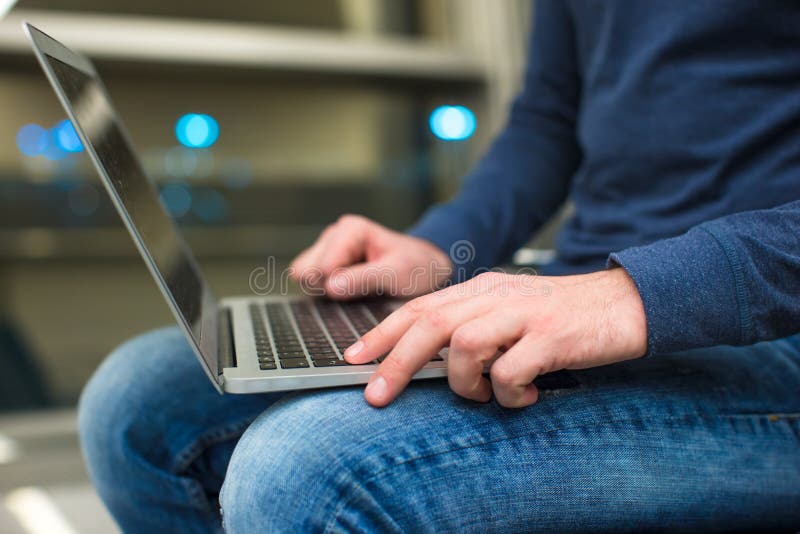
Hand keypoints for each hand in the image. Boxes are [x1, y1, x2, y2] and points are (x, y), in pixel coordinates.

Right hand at [289, 214, 451, 298]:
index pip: (322, 267)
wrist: (426, 270)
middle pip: (307, 271)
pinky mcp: (323, 266)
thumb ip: (364, 279)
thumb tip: (330, 287)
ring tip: (358, 288)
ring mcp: (326, 251)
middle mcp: (334, 236)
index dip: (339, 285)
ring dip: (327, 291)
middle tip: (361, 288)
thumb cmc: (415, 267)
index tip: (364, 287)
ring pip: (304, 278)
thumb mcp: (397, 274)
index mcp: (350, 230)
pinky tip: (351, 290)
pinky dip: (326, 293)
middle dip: (329, 287)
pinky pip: (310, 284)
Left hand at [345, 269, 647, 407]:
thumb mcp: (511, 310)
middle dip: (395, 362)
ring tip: (484, 395)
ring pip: (464, 345)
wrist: (627, 303)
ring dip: (464, 382)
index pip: (420, 307)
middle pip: (430, 324)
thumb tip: (431, 361)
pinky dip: (509, 394)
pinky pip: (511, 372)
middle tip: (375, 395)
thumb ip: (473, 325)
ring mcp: (524, 314)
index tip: (354, 357)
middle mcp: (496, 296)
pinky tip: (526, 396)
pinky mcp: (551, 337)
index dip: (383, 332)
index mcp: (482, 289)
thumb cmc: (563, 316)